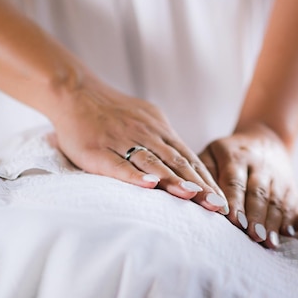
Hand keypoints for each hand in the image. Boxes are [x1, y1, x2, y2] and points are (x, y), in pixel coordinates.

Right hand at [50, 80, 227, 212]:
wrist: (75, 91)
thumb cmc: (113, 111)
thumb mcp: (147, 119)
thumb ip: (165, 141)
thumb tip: (187, 164)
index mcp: (160, 129)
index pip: (189, 158)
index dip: (206, 179)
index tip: (221, 199)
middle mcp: (146, 134)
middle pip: (178, 162)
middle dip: (199, 185)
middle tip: (216, 205)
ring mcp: (122, 141)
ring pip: (153, 163)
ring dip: (175, 181)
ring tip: (193, 196)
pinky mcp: (97, 150)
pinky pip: (118, 164)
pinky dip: (135, 176)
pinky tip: (150, 186)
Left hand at [199, 123, 297, 247]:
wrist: (265, 138)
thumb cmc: (228, 154)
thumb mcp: (212, 153)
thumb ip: (202, 175)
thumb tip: (192, 197)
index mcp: (235, 155)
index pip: (234, 180)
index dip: (234, 201)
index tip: (233, 220)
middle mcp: (259, 164)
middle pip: (258, 192)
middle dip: (256, 215)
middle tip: (253, 235)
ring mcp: (277, 174)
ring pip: (276, 200)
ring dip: (273, 222)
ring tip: (268, 243)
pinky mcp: (290, 184)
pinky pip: (290, 203)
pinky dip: (289, 219)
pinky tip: (284, 235)